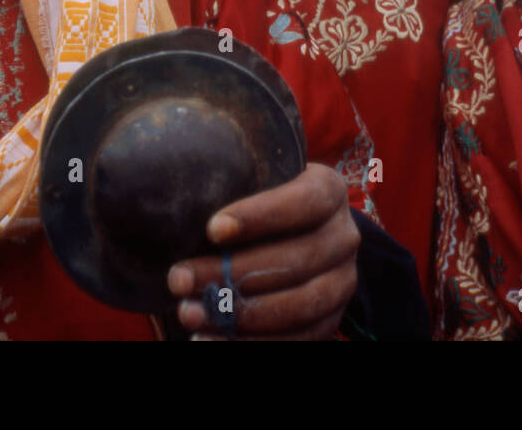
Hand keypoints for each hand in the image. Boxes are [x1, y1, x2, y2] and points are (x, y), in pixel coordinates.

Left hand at [166, 163, 359, 339]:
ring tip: (189, 312)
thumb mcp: (256, 179)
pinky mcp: (330, 320)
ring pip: (299, 304)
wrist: (295, 234)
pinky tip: (207, 340)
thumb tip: (176, 192)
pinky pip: (298, 339)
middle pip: (296, 260)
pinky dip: (251, 343)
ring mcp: (342, 282)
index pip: (304, 202)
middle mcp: (344, 237)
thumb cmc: (260, 201)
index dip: (261, 216)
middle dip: (232, 273)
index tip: (212, 229)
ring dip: (239, 313)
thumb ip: (232, 179)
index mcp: (330, 191)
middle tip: (179, 278)